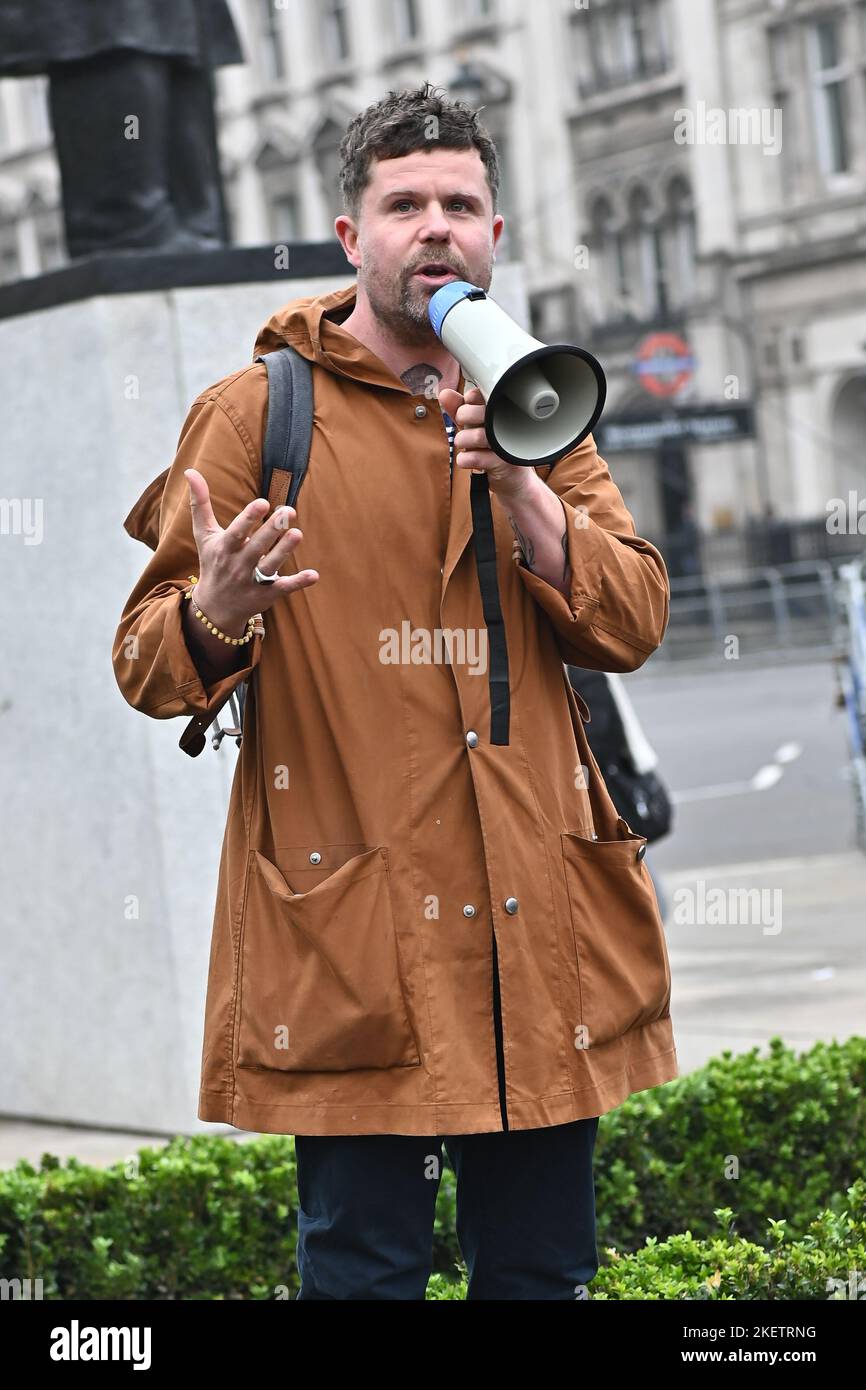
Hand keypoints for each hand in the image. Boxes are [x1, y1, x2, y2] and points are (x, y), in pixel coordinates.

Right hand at [184, 468, 318, 631]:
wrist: (214, 607)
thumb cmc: (212, 562)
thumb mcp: (204, 535)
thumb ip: (200, 504)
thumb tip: (190, 470)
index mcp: (224, 548)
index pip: (236, 532)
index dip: (249, 518)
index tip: (263, 502)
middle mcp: (237, 565)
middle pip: (256, 547)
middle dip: (272, 530)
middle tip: (289, 511)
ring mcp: (253, 582)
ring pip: (270, 565)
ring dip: (284, 551)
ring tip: (298, 533)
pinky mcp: (267, 595)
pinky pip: (283, 588)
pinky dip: (298, 582)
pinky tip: (314, 575)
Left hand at [437, 385, 534, 500]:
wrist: (514, 479)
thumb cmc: (494, 449)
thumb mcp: (474, 427)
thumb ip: (460, 411)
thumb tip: (444, 394)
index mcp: (499, 410)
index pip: (477, 395)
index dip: (466, 403)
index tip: (468, 411)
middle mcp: (505, 424)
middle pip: (476, 413)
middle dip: (463, 419)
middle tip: (465, 428)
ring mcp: (506, 443)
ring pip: (474, 436)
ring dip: (463, 442)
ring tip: (467, 447)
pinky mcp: (503, 463)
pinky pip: (473, 458)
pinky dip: (465, 460)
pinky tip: (471, 460)